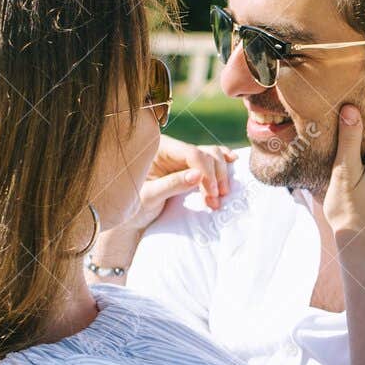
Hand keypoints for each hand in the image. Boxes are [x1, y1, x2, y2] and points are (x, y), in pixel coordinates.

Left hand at [115, 135, 234, 234]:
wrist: (131, 216)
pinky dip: (222, 162)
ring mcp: (181, 156)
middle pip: (205, 153)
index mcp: (158, 149)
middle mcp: (172, 148)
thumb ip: (172, 184)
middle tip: (216, 201)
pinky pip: (210, 158)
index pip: (191, 152)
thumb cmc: (133, 206)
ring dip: (221, 174)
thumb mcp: (148, 197)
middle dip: (215, 176)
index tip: (212, 194)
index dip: (206, 172)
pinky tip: (233, 163)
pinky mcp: (189, 166)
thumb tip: (198, 175)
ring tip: (219, 197)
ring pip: (211, 154)